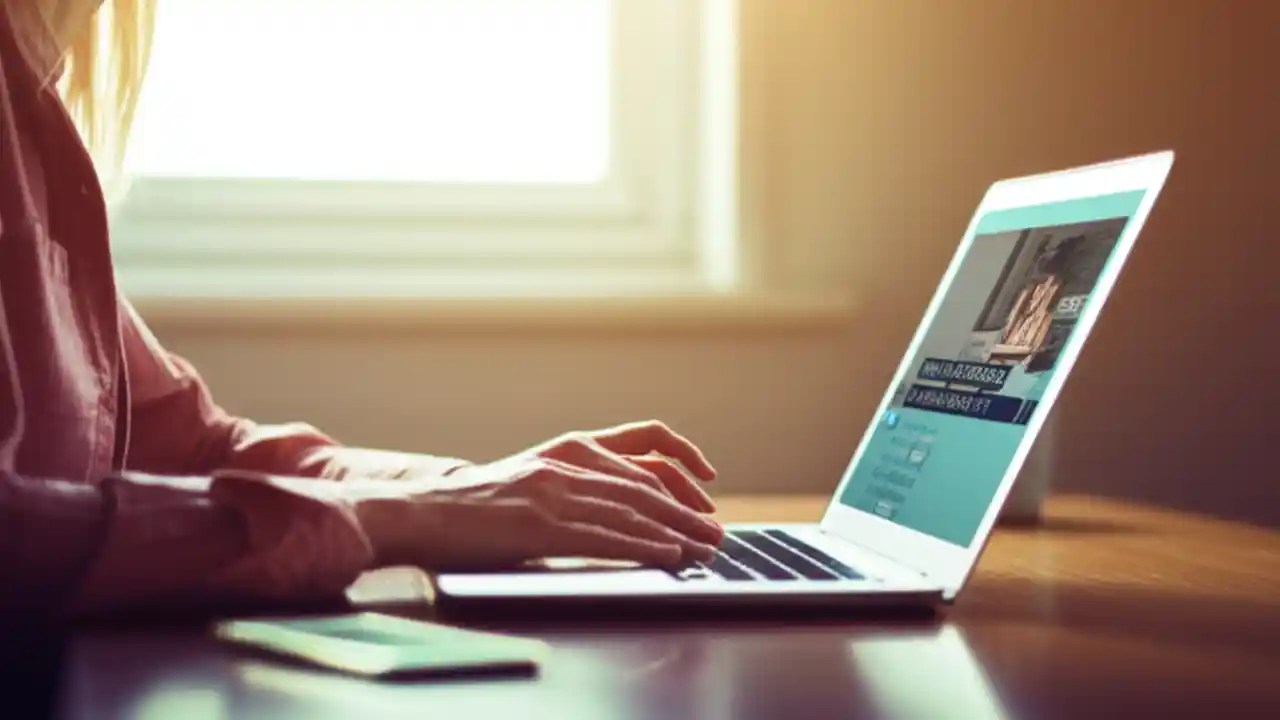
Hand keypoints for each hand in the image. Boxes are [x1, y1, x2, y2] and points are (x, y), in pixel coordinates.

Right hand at [352, 421, 722, 569]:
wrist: (422, 510)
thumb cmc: (476, 505)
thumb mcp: (533, 478)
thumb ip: (576, 482)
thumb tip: (623, 505)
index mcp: (569, 447)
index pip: (643, 444)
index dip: (681, 461)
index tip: (707, 481)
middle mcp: (567, 464)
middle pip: (645, 484)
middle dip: (688, 510)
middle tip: (718, 531)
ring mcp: (554, 492)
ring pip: (632, 511)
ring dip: (676, 532)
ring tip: (705, 549)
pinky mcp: (539, 525)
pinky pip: (603, 537)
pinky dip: (642, 546)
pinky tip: (667, 556)